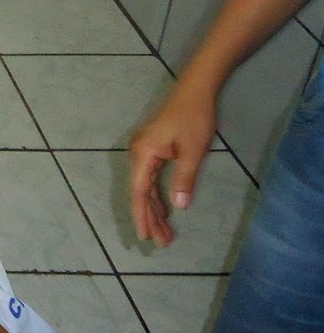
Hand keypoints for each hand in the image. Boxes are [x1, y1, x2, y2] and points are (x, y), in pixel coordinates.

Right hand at [128, 86, 217, 247]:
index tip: (145, 236)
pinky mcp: (152, 149)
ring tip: (164, 232)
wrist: (195, 89)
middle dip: (150, 218)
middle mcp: (137, 154)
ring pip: (145, 187)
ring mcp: (143, 151)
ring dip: (154, 209)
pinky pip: (150, 178)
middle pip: (140, 193)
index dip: (142, 216)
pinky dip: (157, 195)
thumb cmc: (194, 118)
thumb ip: (183, 179)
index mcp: (143, 154)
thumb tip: (178, 207)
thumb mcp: (192, 151)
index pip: (140, 193)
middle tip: (161, 242)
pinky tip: (164, 209)